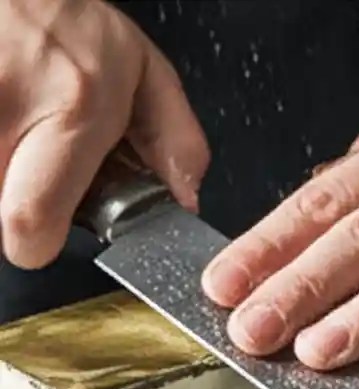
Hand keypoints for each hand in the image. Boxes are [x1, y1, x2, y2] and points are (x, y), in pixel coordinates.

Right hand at [0, 0, 207, 268]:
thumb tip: (184, 199)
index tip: (50, 224)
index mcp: (73, 115)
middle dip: (23, 202)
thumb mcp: (145, 72)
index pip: (31, 226)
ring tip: (19, 133)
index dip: (39, 239)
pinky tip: (4, 119)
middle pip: (1, 216)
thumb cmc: (68, 23)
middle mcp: (5, 116)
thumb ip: (175, 142)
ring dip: (3, 175)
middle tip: (38, 165)